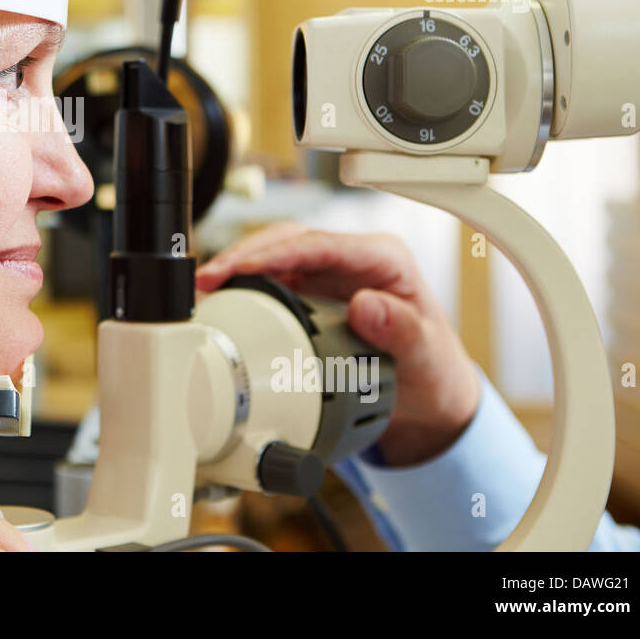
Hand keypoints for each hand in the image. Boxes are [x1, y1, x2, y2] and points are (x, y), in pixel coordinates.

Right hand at [195, 222, 480, 466]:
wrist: (428, 397)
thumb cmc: (433, 368)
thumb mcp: (427, 354)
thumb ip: (402, 329)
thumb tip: (365, 304)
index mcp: (383, 259)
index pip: (322, 244)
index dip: (279, 252)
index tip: (246, 266)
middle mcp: (352, 260)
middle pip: (289, 240)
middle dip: (245, 254)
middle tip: (211, 278)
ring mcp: (328, 277)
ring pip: (274, 256)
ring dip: (238, 268)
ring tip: (206, 290)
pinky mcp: (310, 295)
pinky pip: (270, 282)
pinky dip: (243, 289)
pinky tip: (221, 303)